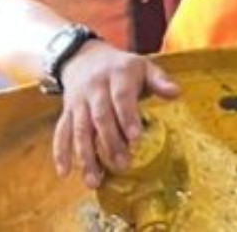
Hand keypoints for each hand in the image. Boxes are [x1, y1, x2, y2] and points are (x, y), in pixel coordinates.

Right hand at [51, 42, 179, 187]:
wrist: (84, 56)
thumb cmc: (121, 67)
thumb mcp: (142, 66)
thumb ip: (159, 80)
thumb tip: (176, 93)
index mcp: (117, 75)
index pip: (121, 97)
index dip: (128, 117)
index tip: (136, 138)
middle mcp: (95, 88)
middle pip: (100, 116)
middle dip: (110, 142)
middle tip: (122, 165)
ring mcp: (78, 101)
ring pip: (80, 129)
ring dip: (86, 156)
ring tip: (95, 180)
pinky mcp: (67, 112)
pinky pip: (61, 132)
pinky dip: (60, 152)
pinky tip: (64, 173)